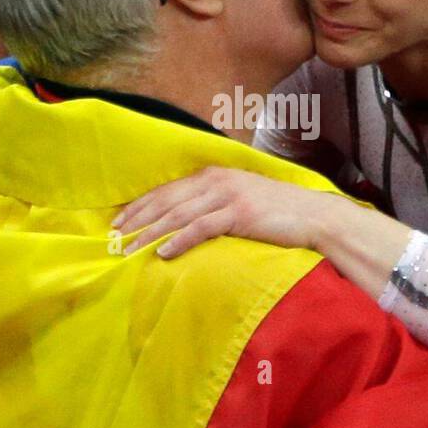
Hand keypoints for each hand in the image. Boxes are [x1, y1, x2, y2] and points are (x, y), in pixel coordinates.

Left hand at [112, 166, 337, 256]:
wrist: (314, 216)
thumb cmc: (277, 212)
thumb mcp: (240, 200)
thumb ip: (213, 203)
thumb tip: (185, 221)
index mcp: (214, 174)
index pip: (168, 189)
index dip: (140, 205)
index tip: (119, 221)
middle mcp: (217, 180)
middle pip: (167, 200)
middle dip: (137, 219)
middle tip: (114, 238)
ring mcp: (228, 195)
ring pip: (178, 214)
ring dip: (150, 232)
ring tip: (130, 248)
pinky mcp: (239, 213)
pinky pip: (200, 228)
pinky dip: (179, 240)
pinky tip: (162, 252)